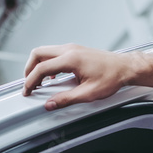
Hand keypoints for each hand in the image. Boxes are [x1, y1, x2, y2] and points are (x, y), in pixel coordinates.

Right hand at [22, 44, 141, 109]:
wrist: (125, 68)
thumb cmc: (112, 77)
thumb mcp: (88, 93)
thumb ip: (66, 99)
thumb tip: (51, 104)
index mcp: (71, 59)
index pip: (41, 68)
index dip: (30, 81)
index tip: (28, 90)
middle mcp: (69, 50)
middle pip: (38, 54)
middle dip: (29, 69)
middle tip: (29, 84)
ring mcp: (72, 48)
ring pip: (45, 52)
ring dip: (38, 65)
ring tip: (38, 82)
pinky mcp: (76, 50)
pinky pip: (54, 54)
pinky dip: (47, 63)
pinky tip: (52, 77)